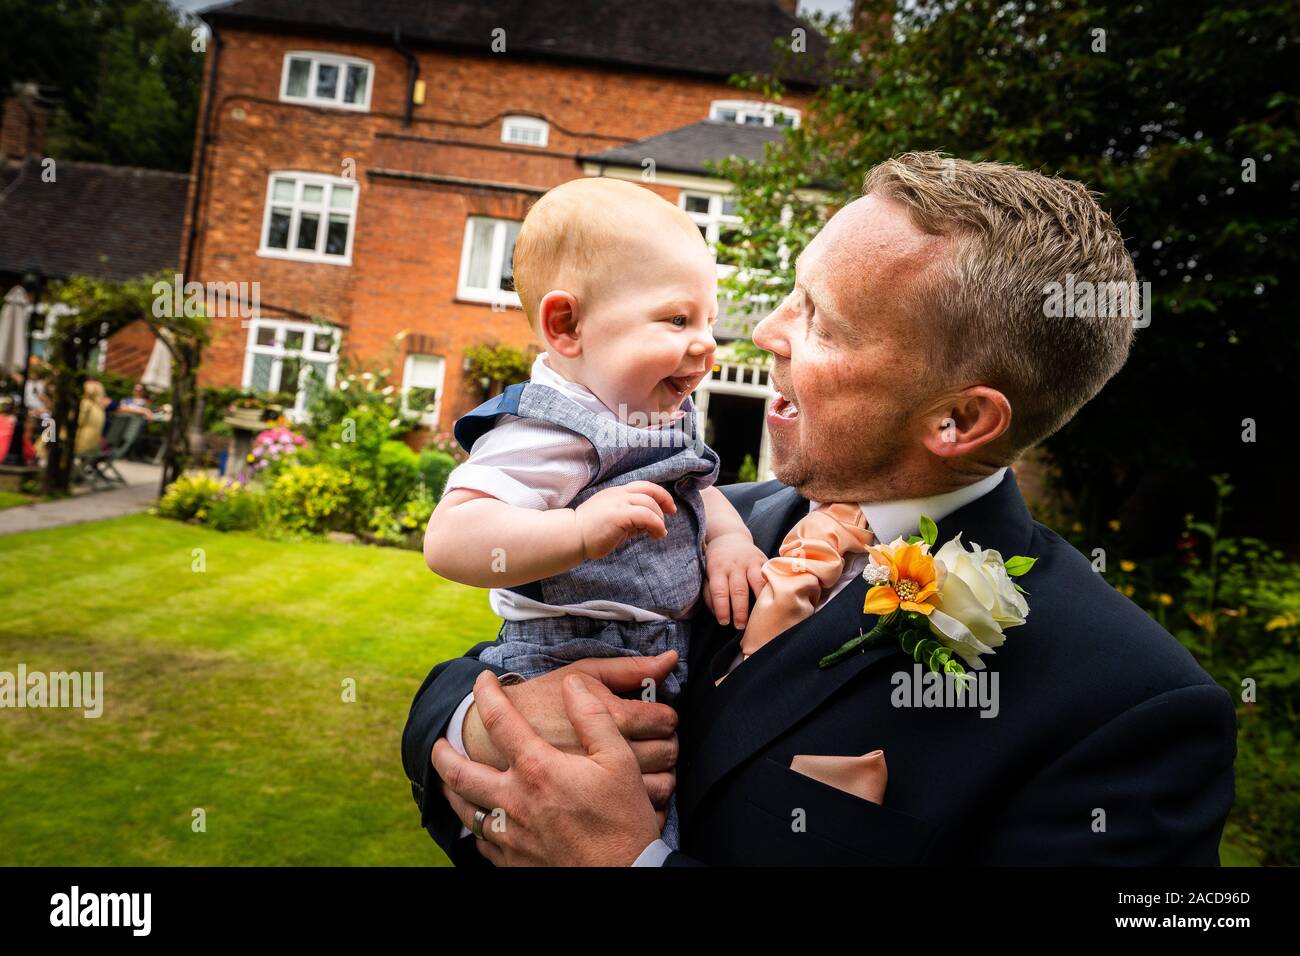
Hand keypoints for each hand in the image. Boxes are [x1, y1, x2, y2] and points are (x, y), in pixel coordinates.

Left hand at [435, 671, 661, 864]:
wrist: (627, 876)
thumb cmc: (623, 820)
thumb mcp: (618, 760)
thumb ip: (592, 717)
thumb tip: (572, 684)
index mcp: (538, 770)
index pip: (499, 721)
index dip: (486, 694)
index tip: (482, 680)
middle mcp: (514, 802)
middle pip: (460, 774)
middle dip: (442, 754)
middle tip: (436, 742)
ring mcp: (511, 837)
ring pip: (465, 812)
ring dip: (451, 792)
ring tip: (447, 782)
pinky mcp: (515, 864)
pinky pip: (483, 845)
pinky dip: (477, 829)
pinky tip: (483, 824)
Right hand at [574, 480, 677, 560]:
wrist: (572, 536)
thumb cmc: (590, 533)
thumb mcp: (614, 521)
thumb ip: (631, 520)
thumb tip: (649, 526)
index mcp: (616, 493)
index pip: (643, 486)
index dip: (659, 494)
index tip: (668, 507)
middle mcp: (618, 494)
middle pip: (649, 491)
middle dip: (664, 503)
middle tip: (669, 517)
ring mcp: (619, 502)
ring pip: (650, 504)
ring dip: (659, 519)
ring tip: (658, 533)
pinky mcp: (620, 514)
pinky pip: (646, 516)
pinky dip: (656, 525)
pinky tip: (656, 534)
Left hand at [702, 531, 767, 628]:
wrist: (730, 537)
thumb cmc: (717, 562)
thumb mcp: (707, 574)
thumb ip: (709, 594)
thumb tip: (717, 614)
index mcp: (718, 568)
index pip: (719, 591)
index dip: (722, 608)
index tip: (724, 622)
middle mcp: (735, 565)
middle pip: (739, 590)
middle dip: (740, 611)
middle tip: (740, 626)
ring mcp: (751, 562)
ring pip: (757, 583)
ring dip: (758, 602)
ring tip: (759, 618)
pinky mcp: (764, 561)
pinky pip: (770, 577)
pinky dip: (772, 590)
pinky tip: (774, 602)